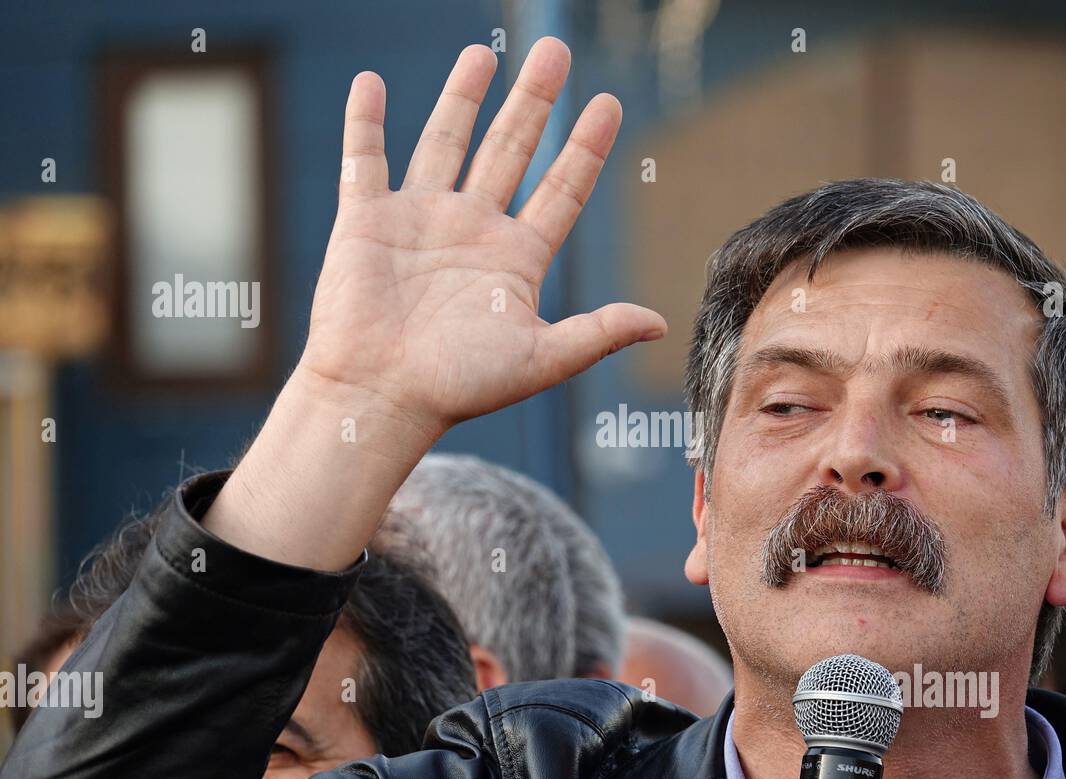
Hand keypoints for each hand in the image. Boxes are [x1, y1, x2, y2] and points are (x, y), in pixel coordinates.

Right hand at [299, 37, 665, 438]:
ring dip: (463, 98)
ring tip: (485, 55)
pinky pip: (363, 159)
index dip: (585, 149)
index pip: (560, 190)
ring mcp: (418, 220)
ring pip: (445, 142)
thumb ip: (597, 333)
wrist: (381, 398)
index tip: (609, 106)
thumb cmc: (459, 387)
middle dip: (534, 101)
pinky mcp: (364, 221)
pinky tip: (371, 84)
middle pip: (510, 150)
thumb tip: (658, 323)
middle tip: (556, 51)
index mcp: (514, 260)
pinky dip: (364, 122)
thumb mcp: (541, 359)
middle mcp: (471, 230)